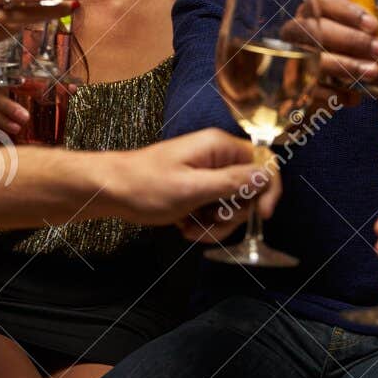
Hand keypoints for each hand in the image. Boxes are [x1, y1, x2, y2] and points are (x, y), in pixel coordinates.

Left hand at [101, 130, 280, 226]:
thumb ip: (232, 182)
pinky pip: (214, 209)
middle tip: (209, 224)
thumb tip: (266, 176)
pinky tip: (185, 227)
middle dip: (233, 214)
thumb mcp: (192, 188)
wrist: (109, 190)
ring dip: (216, 224)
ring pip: (232, 204)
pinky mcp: (196, 188)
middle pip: (248, 189)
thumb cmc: (144, 186)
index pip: (264, 163)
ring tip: (191, 229)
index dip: (268, 190)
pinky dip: (204, 224)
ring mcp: (206, 172)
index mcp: (219, 147)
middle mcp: (216, 156)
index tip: (262, 216)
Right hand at [282, 0, 377, 112]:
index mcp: (311, 13)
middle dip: (351, 40)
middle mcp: (296, 33)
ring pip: (314, 59)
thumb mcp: (361, 36)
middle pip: (316, 30)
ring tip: (372, 73)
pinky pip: (311, 89)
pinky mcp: (292, 87)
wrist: (312, 92)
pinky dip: (335, 94)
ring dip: (346, 66)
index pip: (322, 3)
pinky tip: (353, 97)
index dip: (348, 12)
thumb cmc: (344, 55)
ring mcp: (291, 59)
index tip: (373, 26)